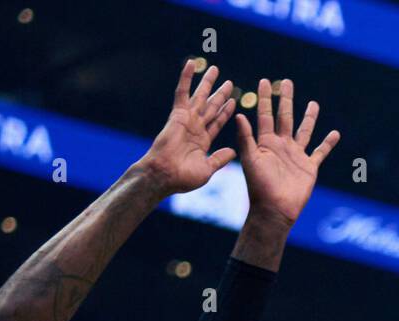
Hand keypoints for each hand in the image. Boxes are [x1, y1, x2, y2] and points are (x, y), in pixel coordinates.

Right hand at [137, 59, 237, 194]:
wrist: (165, 175)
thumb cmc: (183, 178)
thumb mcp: (207, 169)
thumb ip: (219, 159)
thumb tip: (233, 151)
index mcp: (202, 141)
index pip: (217, 122)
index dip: (225, 112)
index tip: (234, 102)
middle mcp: (195, 128)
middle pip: (211, 107)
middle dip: (220, 95)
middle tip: (230, 83)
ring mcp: (187, 120)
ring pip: (200, 97)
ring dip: (207, 83)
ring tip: (215, 70)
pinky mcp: (178, 114)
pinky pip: (182, 92)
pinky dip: (186, 77)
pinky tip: (190, 64)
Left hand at [235, 78, 339, 227]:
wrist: (274, 210)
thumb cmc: (259, 187)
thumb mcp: (250, 160)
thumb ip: (246, 138)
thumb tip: (240, 114)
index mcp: (265, 143)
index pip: (265, 115)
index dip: (265, 99)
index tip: (264, 81)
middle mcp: (281, 146)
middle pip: (285, 117)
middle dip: (286, 100)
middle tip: (287, 82)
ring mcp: (296, 156)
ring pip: (304, 131)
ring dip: (309, 117)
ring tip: (313, 103)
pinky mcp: (309, 167)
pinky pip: (320, 152)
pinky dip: (327, 143)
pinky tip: (334, 133)